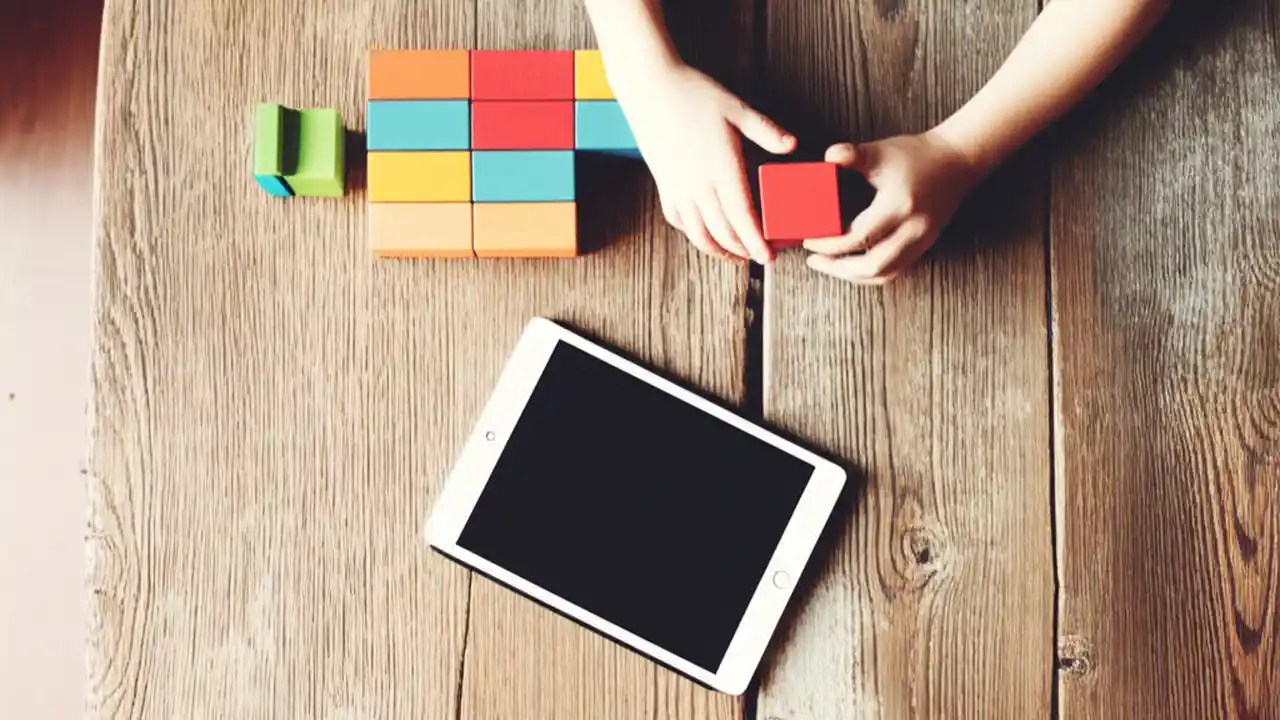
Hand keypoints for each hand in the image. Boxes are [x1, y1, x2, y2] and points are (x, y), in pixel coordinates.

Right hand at [612, 63, 795, 262]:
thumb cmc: (694, 93)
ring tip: (734, 256)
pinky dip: (693, 233)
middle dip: (743, 250)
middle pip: (724, 233)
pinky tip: (703, 234)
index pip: (743, 220)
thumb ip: (766, 131)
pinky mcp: (664, 184)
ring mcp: (678, 188)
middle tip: (759, 256)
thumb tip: (792, 145)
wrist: (649, 86)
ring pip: (698, 234)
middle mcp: (699, 186)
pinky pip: (678, 220)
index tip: (770, 257)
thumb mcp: (737, 108)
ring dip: (718, 250)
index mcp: (722, 169)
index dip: (757, 244)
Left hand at [804, 131, 979, 283]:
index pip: (859, 237)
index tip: (810, 242)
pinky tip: (852, 266)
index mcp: (899, 206)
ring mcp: (921, 241)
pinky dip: (870, 273)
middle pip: (872, 265)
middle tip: (814, 260)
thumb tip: (828, 156)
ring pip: (884, 273)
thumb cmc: (917, 155)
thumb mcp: (882, 152)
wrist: (956, 160)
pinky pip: (895, 271)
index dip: (830, 245)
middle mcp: (913, 229)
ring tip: (830, 266)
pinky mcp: (923, 246)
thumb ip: (853, 154)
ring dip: (853, 275)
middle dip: (838, 268)